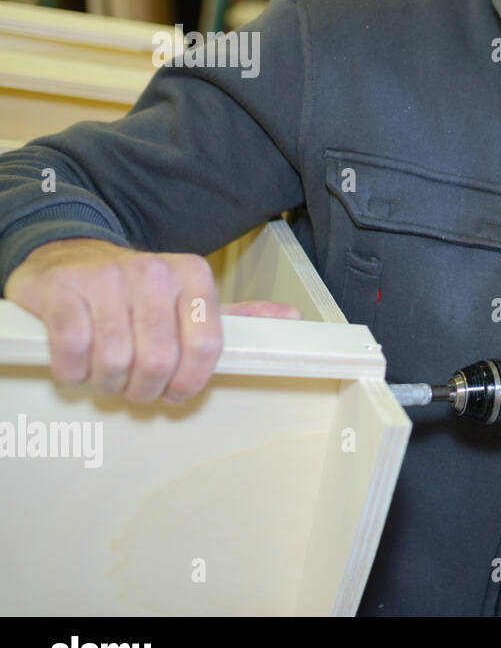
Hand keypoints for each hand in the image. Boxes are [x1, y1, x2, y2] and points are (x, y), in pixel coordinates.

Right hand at [4, 237, 300, 404]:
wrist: (67, 255)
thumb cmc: (134, 291)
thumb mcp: (188, 298)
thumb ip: (236, 315)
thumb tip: (290, 318)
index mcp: (193, 276)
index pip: (206, 347)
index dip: (189, 383)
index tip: (174, 392)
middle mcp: (154, 272)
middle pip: (159, 361)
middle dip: (144, 390)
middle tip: (134, 389)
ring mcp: (107, 279)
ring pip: (115, 360)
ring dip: (107, 384)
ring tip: (105, 377)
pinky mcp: (63, 290)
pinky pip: (73, 350)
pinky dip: (73, 372)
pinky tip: (75, 367)